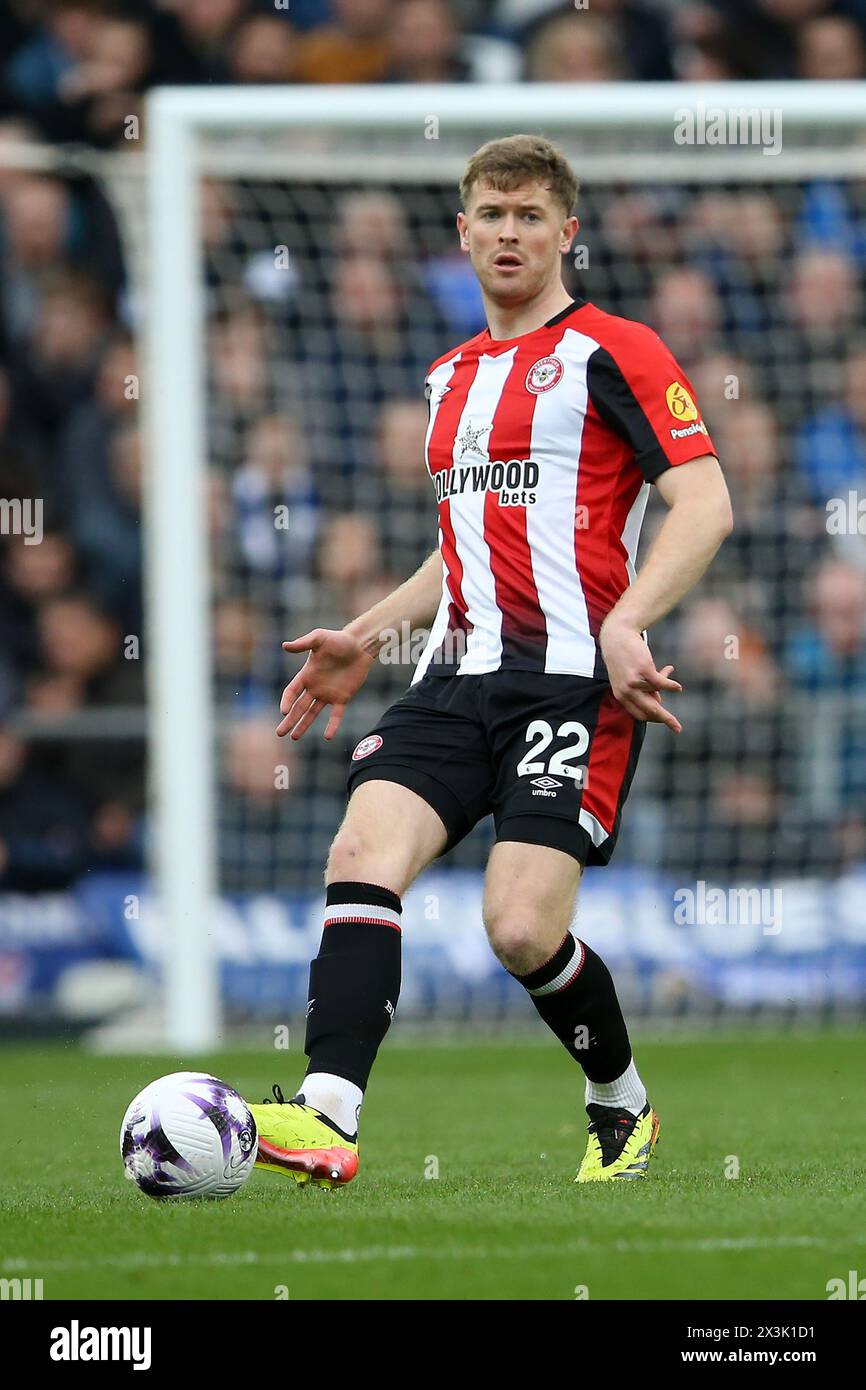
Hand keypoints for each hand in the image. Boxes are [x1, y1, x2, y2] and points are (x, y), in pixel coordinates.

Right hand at [276, 628, 374, 740]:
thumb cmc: (338, 639)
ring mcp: (328, 694)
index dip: (286, 701)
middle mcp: (314, 687)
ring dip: (303, 725)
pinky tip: (327, 737)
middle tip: (279, 733)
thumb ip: (303, 643)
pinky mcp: (342, 698)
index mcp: (306, 675)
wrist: (360, 645)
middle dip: (289, 720)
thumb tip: (284, 646)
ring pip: (312, 714)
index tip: (284, 711)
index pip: (292, 692)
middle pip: (298, 707)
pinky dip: (332, 725)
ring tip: (294, 737)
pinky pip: (336, 715)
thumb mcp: (319, 638)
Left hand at [600, 618, 682, 733]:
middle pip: (649, 712)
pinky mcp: (644, 670)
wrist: (618, 636)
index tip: (665, 721)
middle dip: (665, 720)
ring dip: (666, 684)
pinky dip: (671, 686)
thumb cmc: (625, 657)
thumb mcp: (629, 677)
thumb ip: (643, 691)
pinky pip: (662, 683)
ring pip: (657, 692)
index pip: (639, 715)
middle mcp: (626, 691)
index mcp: (621, 696)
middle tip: (677, 727)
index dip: (654, 718)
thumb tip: (658, 700)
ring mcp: (634, 681)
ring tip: (667, 669)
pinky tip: (678, 687)